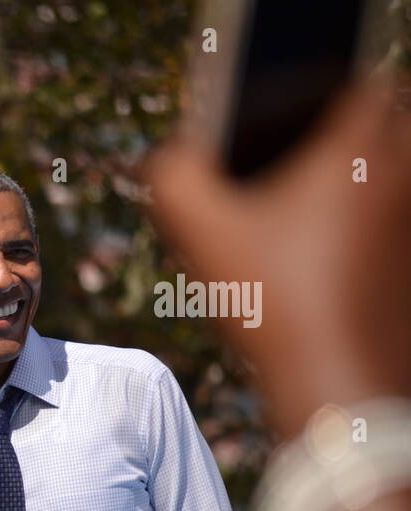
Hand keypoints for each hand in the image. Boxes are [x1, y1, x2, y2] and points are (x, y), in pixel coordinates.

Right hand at [146, 79, 410, 437]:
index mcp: (360, 149)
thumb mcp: (201, 234)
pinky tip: (308, 272)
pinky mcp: (410, 267)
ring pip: (383, 183)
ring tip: (289, 227)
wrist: (338, 381)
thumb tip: (167, 159)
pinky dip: (354, 237)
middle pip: (378, 130)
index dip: (312, 98)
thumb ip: (171, 178)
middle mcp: (401, 176)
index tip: (274, 131)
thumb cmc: (278, 303)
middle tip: (283, 174)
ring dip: (344, 192)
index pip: (357, 86)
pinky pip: (385, 231)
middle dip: (333, 143)